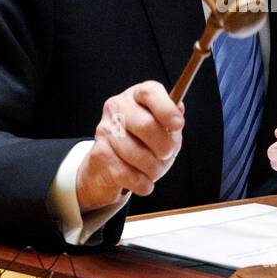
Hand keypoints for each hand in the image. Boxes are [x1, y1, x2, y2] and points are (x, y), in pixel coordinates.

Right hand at [76, 82, 183, 211]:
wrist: (109, 166)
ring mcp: (105, 130)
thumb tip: (178, 112)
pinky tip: (142, 181)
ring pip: (138, 155)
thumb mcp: (162, 128)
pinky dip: (142, 183)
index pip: (150, 93)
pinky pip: (129, 175)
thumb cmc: (142, 143)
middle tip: (166, 155)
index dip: (166, 109)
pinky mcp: (98, 154)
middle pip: (147, 126)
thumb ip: (172, 120)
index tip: (178, 125)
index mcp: (137, 95)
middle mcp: (117, 107)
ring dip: (154, 169)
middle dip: (164, 147)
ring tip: (152, 169)